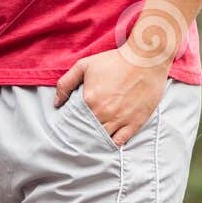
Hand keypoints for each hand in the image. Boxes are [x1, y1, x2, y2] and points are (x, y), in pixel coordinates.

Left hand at [54, 49, 170, 145]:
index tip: (72, 124)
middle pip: (88, 131)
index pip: (74, 121)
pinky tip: (110, 137)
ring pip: (103, 138)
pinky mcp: (135, 123)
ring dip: (97, 138)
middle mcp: (103, 113)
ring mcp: (120, 119)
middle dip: (83, 132)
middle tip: (82, 130)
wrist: (145, 60)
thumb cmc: (114, 61)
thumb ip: (66, 84)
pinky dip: (114, 142)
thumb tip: (56, 103)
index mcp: (89, 100)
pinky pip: (120, 141)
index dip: (72, 123)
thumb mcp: (84, 66)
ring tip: (95, 135)